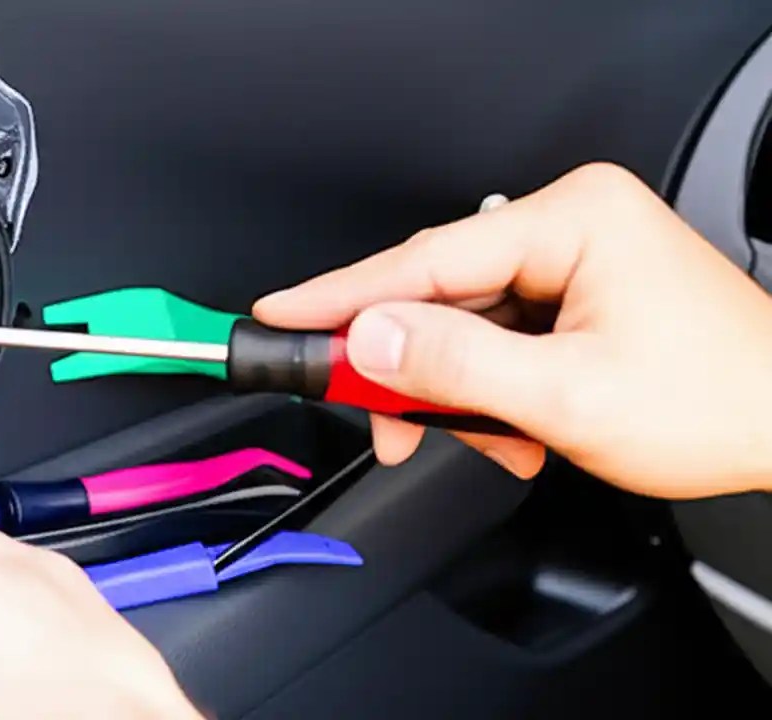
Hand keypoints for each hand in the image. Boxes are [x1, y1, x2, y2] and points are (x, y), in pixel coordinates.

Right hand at [254, 162, 771, 498]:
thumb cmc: (718, 401)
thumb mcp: (567, 395)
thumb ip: (455, 365)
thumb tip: (370, 341)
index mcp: (572, 218)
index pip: (424, 258)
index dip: (342, 296)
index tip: (281, 315)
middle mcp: (570, 224)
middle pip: (439, 292)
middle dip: (410, 367)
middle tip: (377, 417)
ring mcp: (573, 259)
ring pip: (464, 324)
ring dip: (459, 392)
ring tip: (491, 440)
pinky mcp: (575, 295)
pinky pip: (498, 337)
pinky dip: (490, 391)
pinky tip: (515, 429)